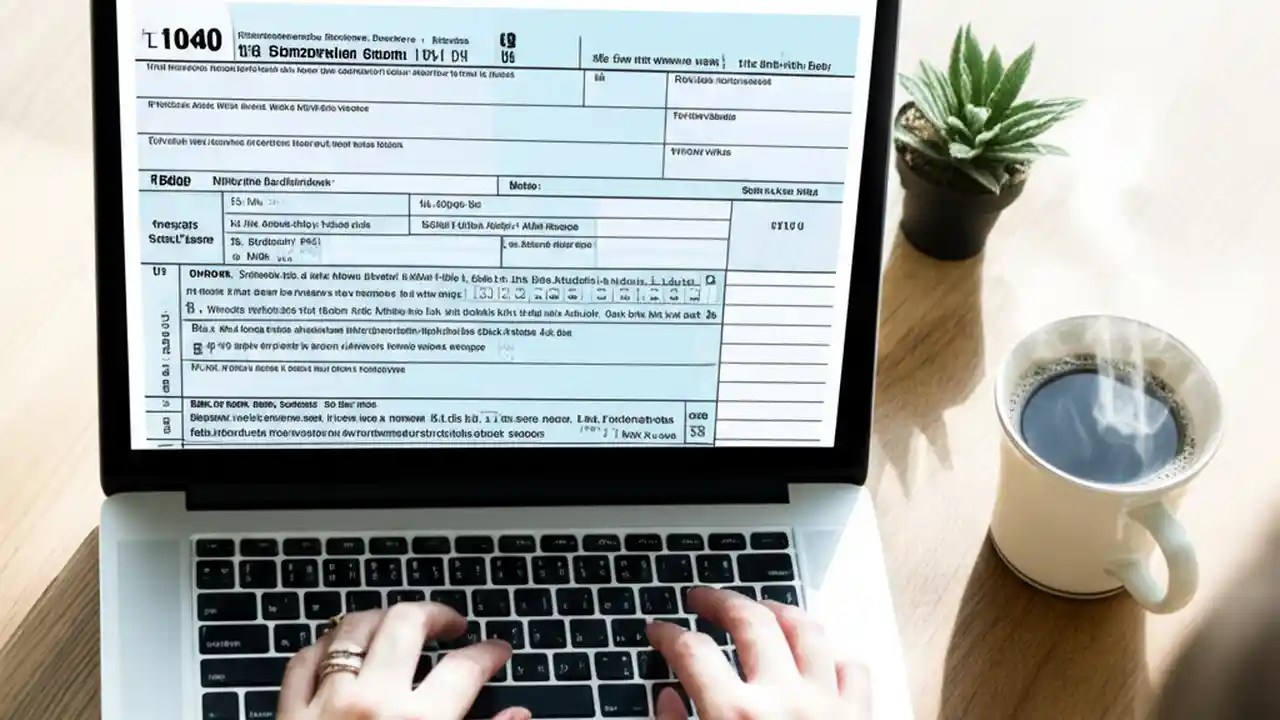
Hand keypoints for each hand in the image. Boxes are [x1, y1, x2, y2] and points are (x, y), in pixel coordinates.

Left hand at [278, 602, 527, 719]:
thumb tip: (519, 715)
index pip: (467, 667)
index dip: (490, 652)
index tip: (497, 651)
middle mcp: (373, 702)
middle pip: (407, 624)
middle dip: (437, 614)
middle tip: (452, 625)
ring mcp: (327, 704)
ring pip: (352, 629)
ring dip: (380, 618)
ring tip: (398, 625)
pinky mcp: (290, 714)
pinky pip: (304, 659)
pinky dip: (324, 646)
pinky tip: (341, 649)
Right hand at [647, 587, 869, 719]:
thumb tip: (667, 701)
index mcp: (735, 716)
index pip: (691, 652)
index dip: (668, 634)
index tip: (659, 630)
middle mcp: (783, 701)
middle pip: (750, 622)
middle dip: (720, 601)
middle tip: (702, 597)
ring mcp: (826, 706)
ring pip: (806, 632)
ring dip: (778, 612)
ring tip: (759, 607)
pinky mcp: (859, 719)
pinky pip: (851, 670)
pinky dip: (832, 656)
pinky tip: (815, 654)